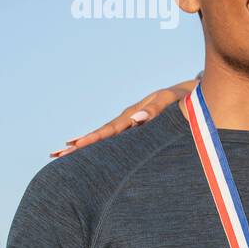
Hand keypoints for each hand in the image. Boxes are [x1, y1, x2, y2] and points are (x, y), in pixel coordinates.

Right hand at [50, 78, 197, 156]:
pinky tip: (84, 147)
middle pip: (99, 133)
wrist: (193, 92)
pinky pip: (113, 136)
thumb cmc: (185, 98)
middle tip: (55, 155)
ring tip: (61, 152)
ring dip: (82, 144)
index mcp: (134, 113)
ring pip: (102, 134)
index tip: (73, 147)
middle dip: (78, 145)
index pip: (109, 130)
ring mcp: (129, 121)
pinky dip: (97, 142)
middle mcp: (128, 117)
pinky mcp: (135, 125)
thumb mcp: (173, 100)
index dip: (92, 139)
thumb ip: (156, 109)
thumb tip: (136, 120)